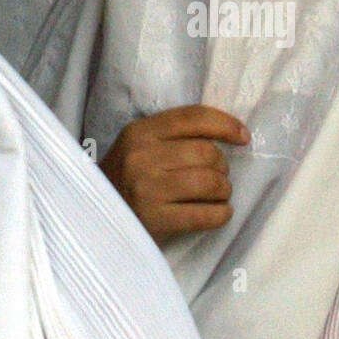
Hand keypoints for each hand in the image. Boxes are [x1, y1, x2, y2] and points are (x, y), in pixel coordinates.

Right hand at [98, 105, 249, 242]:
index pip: (193, 118)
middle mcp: (141, 157)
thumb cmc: (126, 179)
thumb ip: (174, 135)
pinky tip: (218, 213)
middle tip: (219, 176)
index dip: (226, 124)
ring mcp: (147, 190)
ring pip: (210, 182)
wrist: (94, 219)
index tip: (244, 137)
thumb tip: (231, 131)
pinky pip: (205, 215)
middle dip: (223, 166)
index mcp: (139, 132)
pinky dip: (221, 214)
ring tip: (218, 195)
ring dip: (224, 190)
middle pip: (207, 153)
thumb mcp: (140, 146)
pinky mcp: (155, 220)